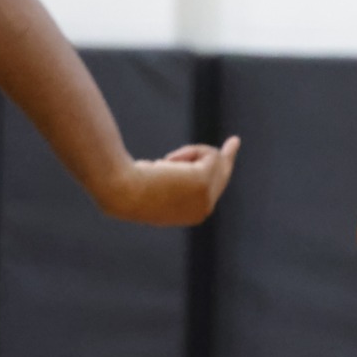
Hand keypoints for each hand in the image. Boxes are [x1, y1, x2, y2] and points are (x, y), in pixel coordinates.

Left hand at [97, 136, 239, 225]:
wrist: (121, 192)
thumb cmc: (127, 189)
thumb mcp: (150, 184)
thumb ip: (162, 179)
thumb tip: (156, 167)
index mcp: (191, 215)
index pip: (211, 192)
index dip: (219, 175)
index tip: (227, 163)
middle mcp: (203, 211)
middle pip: (220, 176)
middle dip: (226, 158)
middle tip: (235, 141)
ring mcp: (206, 199)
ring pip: (214, 161)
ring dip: (191, 153)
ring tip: (161, 163)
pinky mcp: (205, 181)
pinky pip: (209, 154)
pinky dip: (191, 151)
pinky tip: (168, 162)